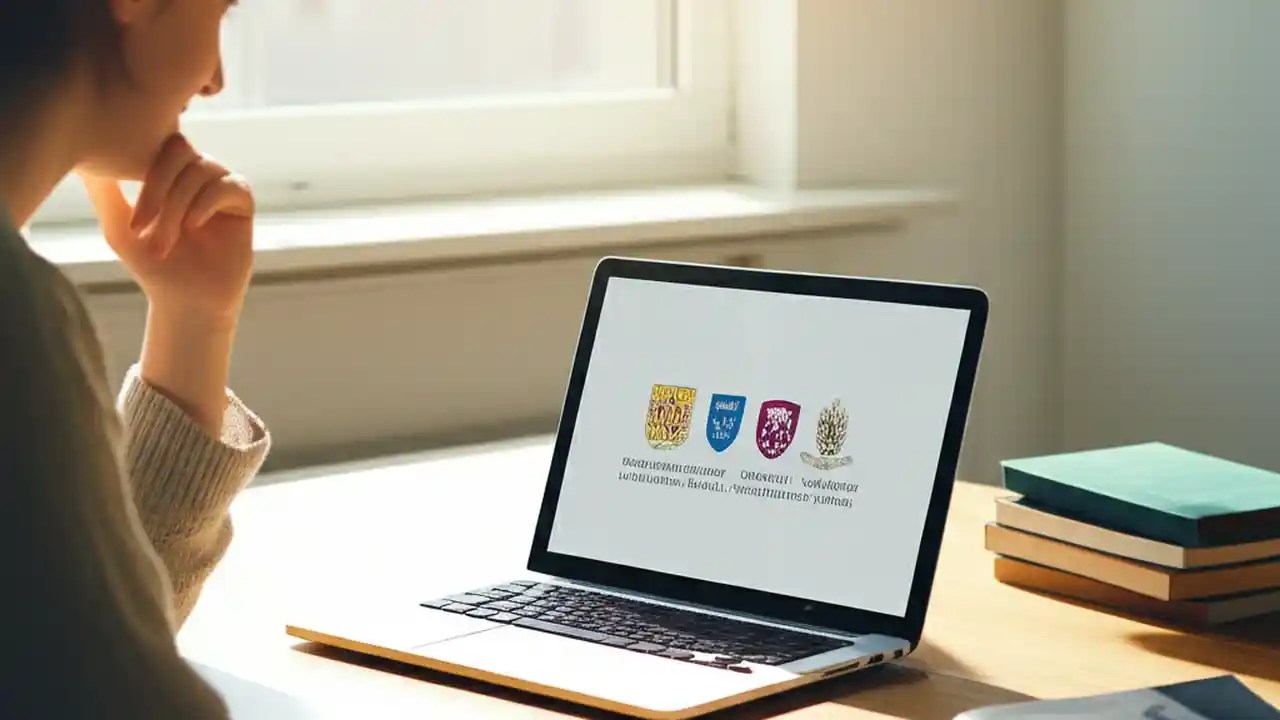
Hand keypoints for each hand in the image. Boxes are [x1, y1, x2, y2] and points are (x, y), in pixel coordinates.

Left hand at [80, 133, 255, 323]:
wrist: (187, 299)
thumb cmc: (152, 265)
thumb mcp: (118, 227)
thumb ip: (105, 193)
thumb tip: (87, 161)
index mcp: (168, 170)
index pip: (157, 144)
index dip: (141, 172)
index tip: (132, 219)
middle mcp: (197, 171)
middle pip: (179, 151)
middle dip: (158, 188)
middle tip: (142, 226)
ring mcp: (221, 183)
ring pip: (200, 171)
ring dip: (177, 206)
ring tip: (167, 241)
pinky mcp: (243, 201)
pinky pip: (226, 186)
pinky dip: (205, 203)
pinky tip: (193, 226)